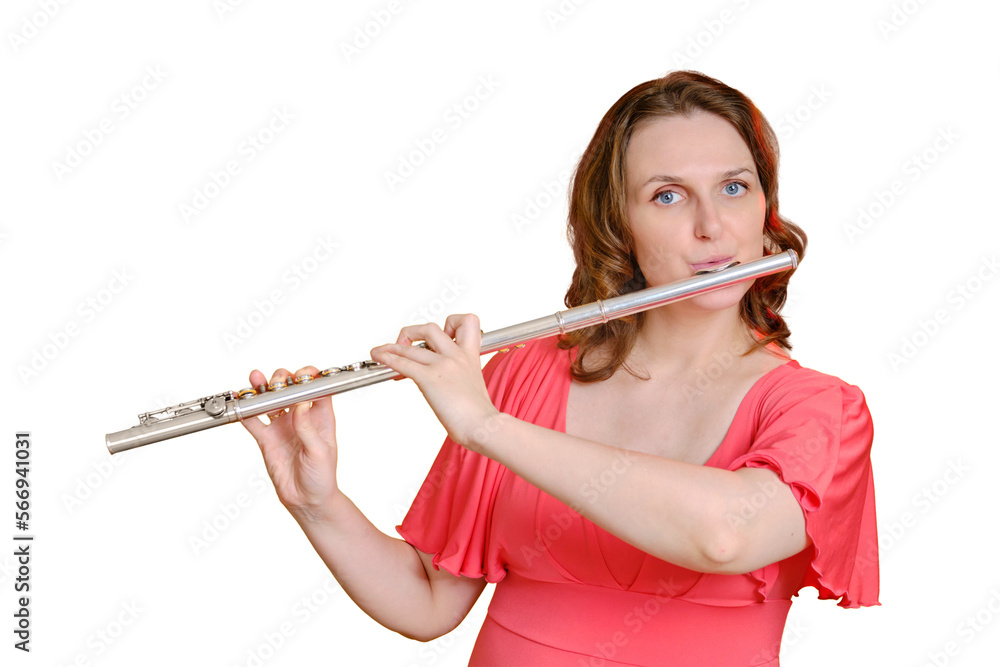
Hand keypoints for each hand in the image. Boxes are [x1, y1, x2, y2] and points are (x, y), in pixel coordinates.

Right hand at [240, 365, 339, 522]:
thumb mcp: (320, 452)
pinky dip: (245, 411)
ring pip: (271, 399)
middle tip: (278, 384)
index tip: (302, 375)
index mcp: (320, 417)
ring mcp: (282, 426)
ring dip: (263, 388)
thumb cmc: (322, 477)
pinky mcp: (266, 438)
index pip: (316, 388)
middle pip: (290, 388)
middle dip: (283, 379)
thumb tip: (301, 404)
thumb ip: (308, 428)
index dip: (309, 377)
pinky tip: (239, 403)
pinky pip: (253, 421)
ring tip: (257, 380)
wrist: (306, 500)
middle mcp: (301, 417)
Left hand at [370, 314, 499, 451]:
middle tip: (405, 344)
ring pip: (410, 347)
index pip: (466, 321)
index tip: (441, 334)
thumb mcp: (473, 384)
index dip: (450, 323)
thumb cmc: (479, 413)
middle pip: (430, 328)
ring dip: (391, 347)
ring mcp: (442, 365)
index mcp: (470, 355)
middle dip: (412, 332)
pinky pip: (402, 363)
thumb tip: (445, 382)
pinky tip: (379, 358)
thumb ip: (460, 375)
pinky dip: (387, 358)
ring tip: (380, 352)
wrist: (482, 425)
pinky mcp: (429, 378)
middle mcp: (456, 355)